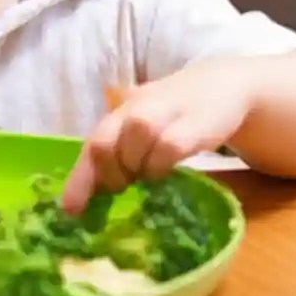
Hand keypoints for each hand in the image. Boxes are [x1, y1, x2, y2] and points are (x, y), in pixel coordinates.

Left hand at [62, 60, 253, 212]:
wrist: (224, 85)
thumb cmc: (175, 114)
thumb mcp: (143, 127)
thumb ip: (120, 151)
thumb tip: (95, 194)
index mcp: (120, 113)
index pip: (91, 144)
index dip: (80, 179)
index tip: (72, 210)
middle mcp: (136, 109)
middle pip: (103, 142)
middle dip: (108, 174)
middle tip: (121, 187)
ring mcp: (165, 112)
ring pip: (134, 137)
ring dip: (134, 167)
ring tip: (145, 176)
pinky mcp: (194, 123)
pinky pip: (169, 147)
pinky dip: (162, 164)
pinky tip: (166, 170)